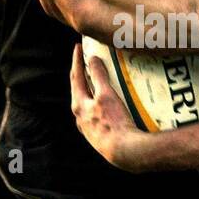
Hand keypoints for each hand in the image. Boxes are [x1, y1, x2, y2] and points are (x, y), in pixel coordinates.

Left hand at [69, 45, 148, 169]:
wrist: (123, 151)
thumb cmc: (114, 123)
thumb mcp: (106, 95)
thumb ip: (98, 76)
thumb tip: (92, 59)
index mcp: (78, 105)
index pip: (75, 76)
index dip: (77, 60)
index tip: (78, 46)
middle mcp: (80, 117)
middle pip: (79, 90)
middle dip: (81, 74)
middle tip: (86, 60)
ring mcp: (89, 127)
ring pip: (87, 103)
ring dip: (91, 89)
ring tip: (99, 80)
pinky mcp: (99, 135)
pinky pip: (97, 113)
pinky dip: (100, 103)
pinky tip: (109, 104)